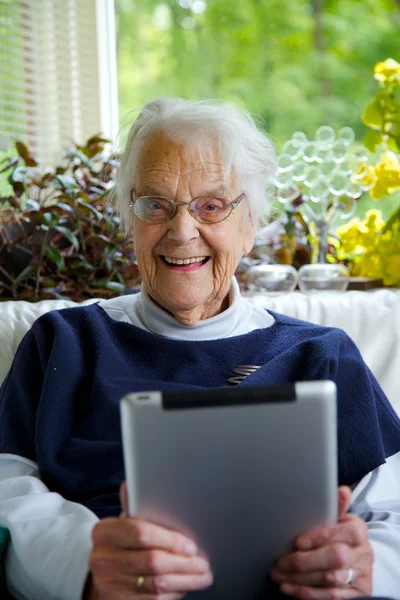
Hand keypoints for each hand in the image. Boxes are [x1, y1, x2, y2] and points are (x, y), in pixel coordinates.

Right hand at [86, 482, 212, 599]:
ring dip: (185, 579)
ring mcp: (108, 583)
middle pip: (151, 561)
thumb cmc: (121, 544)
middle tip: (203, 561)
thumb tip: (132, 483)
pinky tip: (187, 586)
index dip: (169, 539)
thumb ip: (134, 506)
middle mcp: (101, 558)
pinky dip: (174, 594)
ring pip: (156, 584)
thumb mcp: (124, 523)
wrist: (101, 577)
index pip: (140, 532)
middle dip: (183, 562)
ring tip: (203, 574)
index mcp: (103, 532)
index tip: (190, 544)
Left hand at [270, 486, 372, 598]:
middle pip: (335, 558)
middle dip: (304, 561)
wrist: (355, 564)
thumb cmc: (338, 537)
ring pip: (330, 580)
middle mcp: (363, 553)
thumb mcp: (337, 521)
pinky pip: (332, 597)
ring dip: (300, 579)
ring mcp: (361, 576)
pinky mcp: (357, 594)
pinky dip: (308, 594)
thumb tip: (342, 490)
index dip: (319, 538)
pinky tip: (290, 589)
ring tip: (279, 576)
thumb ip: (334, 507)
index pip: (343, 532)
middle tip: (279, 563)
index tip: (297, 542)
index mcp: (358, 531)